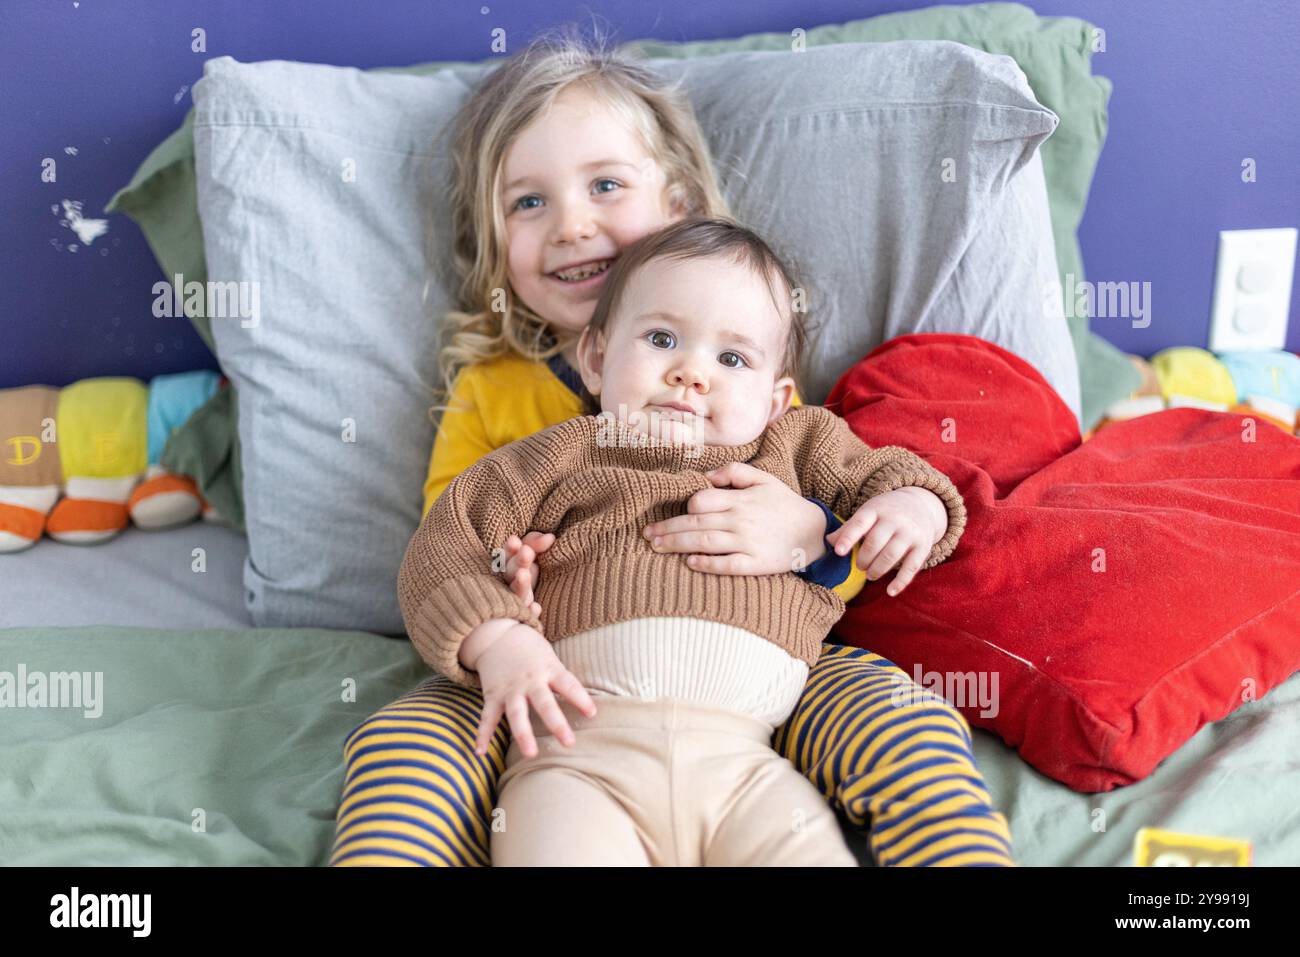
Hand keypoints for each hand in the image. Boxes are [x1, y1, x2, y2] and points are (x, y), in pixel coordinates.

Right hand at [468, 621, 596, 758]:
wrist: (498, 635)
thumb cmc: (532, 652)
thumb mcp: (551, 659)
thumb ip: (563, 681)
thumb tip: (588, 703)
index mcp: (549, 669)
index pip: (569, 685)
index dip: (581, 699)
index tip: (592, 713)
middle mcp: (530, 680)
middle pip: (545, 703)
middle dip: (556, 723)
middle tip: (569, 743)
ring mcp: (510, 689)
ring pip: (517, 714)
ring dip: (523, 734)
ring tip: (531, 754)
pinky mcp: (492, 695)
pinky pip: (487, 717)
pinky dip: (482, 734)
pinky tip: (479, 752)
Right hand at [498, 532, 553, 616]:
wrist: (529, 602)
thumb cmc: (527, 570)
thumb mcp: (530, 552)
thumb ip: (537, 543)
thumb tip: (550, 537)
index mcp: (509, 566)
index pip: (507, 556)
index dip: (510, 549)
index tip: (515, 540)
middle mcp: (511, 583)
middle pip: (511, 572)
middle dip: (518, 562)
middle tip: (527, 552)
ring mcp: (518, 600)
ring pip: (518, 593)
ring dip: (520, 585)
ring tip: (523, 575)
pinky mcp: (525, 615)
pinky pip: (526, 615)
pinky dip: (530, 612)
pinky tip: (536, 607)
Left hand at [641, 462, 827, 574]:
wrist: (813, 532)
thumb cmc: (783, 504)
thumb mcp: (764, 479)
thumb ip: (735, 471)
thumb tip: (707, 474)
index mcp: (740, 499)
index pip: (701, 500)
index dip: (685, 507)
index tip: (674, 514)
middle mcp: (740, 520)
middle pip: (695, 524)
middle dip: (667, 529)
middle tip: (646, 534)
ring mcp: (747, 543)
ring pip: (705, 544)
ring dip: (676, 545)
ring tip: (656, 547)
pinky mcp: (755, 564)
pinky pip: (726, 565)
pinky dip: (707, 564)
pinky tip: (690, 563)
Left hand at [824, 486, 946, 596]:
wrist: (922, 505)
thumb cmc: (885, 512)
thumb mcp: (868, 512)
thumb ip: (849, 528)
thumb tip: (828, 542)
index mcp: (876, 509)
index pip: (859, 523)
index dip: (848, 537)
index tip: (839, 552)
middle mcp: (894, 520)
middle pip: (875, 542)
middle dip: (863, 559)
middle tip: (859, 566)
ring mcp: (910, 533)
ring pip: (891, 555)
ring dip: (877, 569)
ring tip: (870, 574)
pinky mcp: (923, 546)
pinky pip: (911, 567)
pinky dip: (900, 582)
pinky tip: (890, 591)